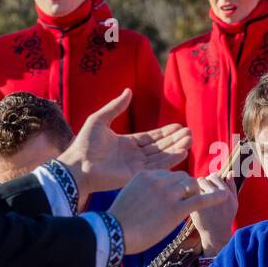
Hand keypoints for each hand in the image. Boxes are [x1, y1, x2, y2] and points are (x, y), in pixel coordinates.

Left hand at [56, 90, 192, 198]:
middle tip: (190, 133)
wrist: (77, 165)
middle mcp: (134, 155)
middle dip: (175, 140)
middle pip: (159, 146)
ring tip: (190, 140)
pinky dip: (170, 160)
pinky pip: (156, 167)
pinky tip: (182, 152)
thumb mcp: (100, 119)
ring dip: (176, 148)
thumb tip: (128, 90)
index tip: (179, 127)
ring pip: (161, 156)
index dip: (165, 132)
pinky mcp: (136, 176)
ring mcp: (136, 166)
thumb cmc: (84, 143)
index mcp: (126, 143)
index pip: (151, 137)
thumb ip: (116, 106)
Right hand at [109, 170, 230, 253]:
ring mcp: (169, 194)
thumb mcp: (130, 194)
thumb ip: (144, 190)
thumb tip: (154, 195)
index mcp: (147, 174)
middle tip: (189, 199)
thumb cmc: (119, 219)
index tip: (178, 192)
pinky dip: (214, 197)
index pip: (170, 174)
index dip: (176, 184)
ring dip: (198, 193)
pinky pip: (201, 200)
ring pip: (193, 186)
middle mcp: (160, 180)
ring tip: (204, 200)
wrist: (114, 232)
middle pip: (183, 178)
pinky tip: (225, 196)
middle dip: (188, 188)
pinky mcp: (177, 210)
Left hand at [190, 175, 237, 256]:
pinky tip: (193, 202)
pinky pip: (188, 194)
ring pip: (194, 186)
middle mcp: (213, 195)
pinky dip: (189, 196)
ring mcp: (202, 200)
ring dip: (195, 189)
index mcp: (224, 192)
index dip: (212, 180)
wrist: (215, 233)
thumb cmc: (226, 217)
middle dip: (202, 183)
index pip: (214, 176)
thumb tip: (230, 172)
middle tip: (203, 191)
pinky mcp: (192, 206)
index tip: (211, 186)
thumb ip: (232, 186)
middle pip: (203, 179)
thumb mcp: (234, 202)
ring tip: (198, 197)